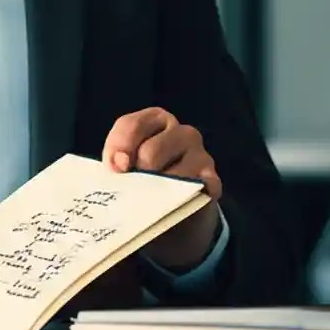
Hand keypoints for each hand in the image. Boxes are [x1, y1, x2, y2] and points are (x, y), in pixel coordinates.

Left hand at [102, 107, 222, 270]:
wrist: (175, 209)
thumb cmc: (144, 177)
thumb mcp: (124, 162)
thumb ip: (117, 157)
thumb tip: (119, 165)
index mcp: (156, 120)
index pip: (131, 125)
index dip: (119, 147)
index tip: (116, 169)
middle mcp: (182, 133)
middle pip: (151, 151)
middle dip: (137, 175)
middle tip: (133, 189)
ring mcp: (201, 156)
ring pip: (173, 174)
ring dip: (156, 192)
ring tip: (149, 201)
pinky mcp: (213, 181)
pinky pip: (192, 191)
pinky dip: (176, 202)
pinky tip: (169, 207)